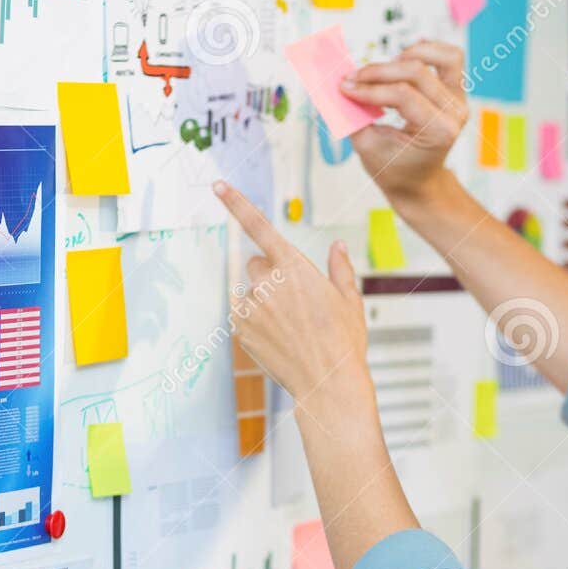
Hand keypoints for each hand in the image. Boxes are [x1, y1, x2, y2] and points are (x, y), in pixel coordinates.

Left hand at [213, 181, 372, 409]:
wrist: (328, 383)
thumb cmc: (344, 342)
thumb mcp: (350, 300)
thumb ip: (339, 268)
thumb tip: (338, 247)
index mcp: (295, 267)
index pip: (259, 226)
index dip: (236, 202)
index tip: (218, 184)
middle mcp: (268, 283)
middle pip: (256, 264)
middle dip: (270, 274)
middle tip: (294, 301)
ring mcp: (251, 307)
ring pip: (250, 292)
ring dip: (264, 301)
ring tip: (290, 327)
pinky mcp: (240, 330)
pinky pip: (243, 315)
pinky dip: (255, 322)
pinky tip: (278, 339)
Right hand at [342, 40, 468, 203]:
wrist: (418, 181)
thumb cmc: (395, 169)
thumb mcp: (368, 147)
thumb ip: (353, 116)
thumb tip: (338, 84)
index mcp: (438, 132)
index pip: (402, 95)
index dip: (369, 88)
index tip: (344, 87)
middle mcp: (454, 113)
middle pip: (417, 72)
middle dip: (379, 72)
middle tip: (352, 78)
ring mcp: (459, 100)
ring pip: (441, 58)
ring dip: (408, 56)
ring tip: (385, 68)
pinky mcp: (456, 91)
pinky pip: (450, 57)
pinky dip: (430, 49)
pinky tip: (406, 55)